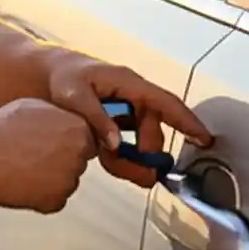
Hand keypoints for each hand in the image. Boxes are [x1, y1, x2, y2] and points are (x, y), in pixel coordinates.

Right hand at [0, 98, 97, 213]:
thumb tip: (65, 120)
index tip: (48, 141)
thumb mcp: (32, 106)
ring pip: (66, 180)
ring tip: (22, 168)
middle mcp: (79, 155)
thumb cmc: (0, 130)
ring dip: (51, 177)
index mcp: (78, 128)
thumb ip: (58, 114)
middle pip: (78, 160)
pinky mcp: (56, 202)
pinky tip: (21, 183)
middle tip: (33, 155)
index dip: (66, 140)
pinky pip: (54, 199)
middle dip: (62, 159)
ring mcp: (69, 180)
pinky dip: (41, 195)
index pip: (86, 138)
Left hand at [42, 48, 213, 188]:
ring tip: (122, 170)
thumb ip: (97, 119)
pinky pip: (125, 143)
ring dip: (134, 158)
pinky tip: (110, 161)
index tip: (204, 139)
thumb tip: (117, 143)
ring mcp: (123, 110)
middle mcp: (131, 97)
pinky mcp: (114, 122)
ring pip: (140, 140)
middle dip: (148, 152)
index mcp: (129, 84)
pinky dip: (120, 157)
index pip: (165, 103)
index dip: (187, 121)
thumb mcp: (75, 96)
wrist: (44, 76)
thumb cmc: (62, 78)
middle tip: (142, 173)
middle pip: (152, 129)